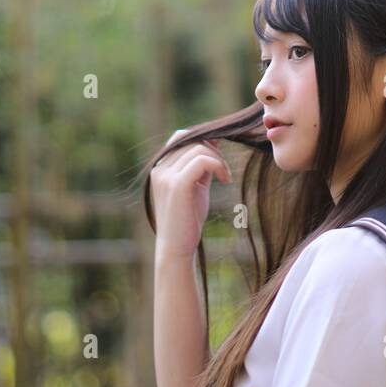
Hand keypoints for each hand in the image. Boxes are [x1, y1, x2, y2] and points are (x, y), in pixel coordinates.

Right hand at [151, 128, 231, 258]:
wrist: (176, 249)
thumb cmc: (187, 220)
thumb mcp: (195, 187)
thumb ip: (201, 165)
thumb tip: (215, 141)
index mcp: (160, 168)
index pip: (180, 136)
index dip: (202, 140)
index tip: (217, 157)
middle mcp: (160, 169)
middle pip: (192, 141)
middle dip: (213, 150)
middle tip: (223, 171)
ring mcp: (166, 176)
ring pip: (199, 149)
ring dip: (218, 160)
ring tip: (225, 177)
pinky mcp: (177, 185)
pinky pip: (202, 161)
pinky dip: (218, 165)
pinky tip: (225, 180)